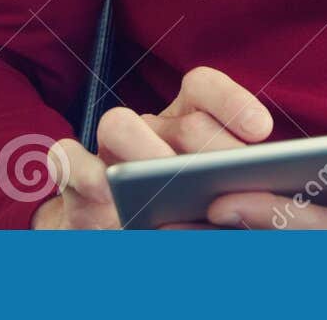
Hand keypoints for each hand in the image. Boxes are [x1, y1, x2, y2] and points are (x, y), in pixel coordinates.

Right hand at [30, 66, 272, 228]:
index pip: (205, 89)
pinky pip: (66, 155)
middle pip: (183, 121)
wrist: (107, 237)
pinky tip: (106, 192)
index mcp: (189, 125)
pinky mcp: (71, 175)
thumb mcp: (210, 204)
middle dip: (206, 148)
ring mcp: (108, 150)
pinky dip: (82, 170)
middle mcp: (151, 129)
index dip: (233, 102)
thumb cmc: (176, 220)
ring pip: (119, 123)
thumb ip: (230, 190)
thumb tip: (257, 199)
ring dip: (144, 151)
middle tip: (221, 176)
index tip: (261, 131)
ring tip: (161, 178)